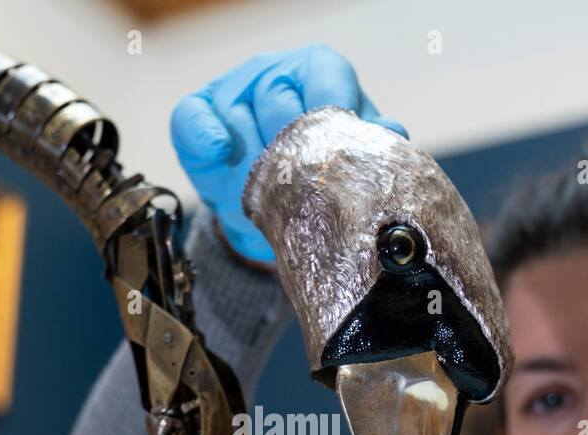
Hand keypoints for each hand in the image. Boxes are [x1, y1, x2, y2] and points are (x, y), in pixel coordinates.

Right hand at [170, 44, 407, 263]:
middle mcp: (275, 71)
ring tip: (268, 197)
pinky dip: (206, 137)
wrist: (271, 210)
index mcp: (320, 71)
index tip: (334, 160)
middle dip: (289, 151)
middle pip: (279, 100)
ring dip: (252, 163)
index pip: (327, 83)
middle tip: (298, 189)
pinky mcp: (196, 111)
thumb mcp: (347, 158)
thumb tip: (393, 134)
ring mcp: (233, 88)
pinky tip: (220, 154)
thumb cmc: (316, 175)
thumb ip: (369, 146)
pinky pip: (194, 118)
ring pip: (239, 116)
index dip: (330, 123)